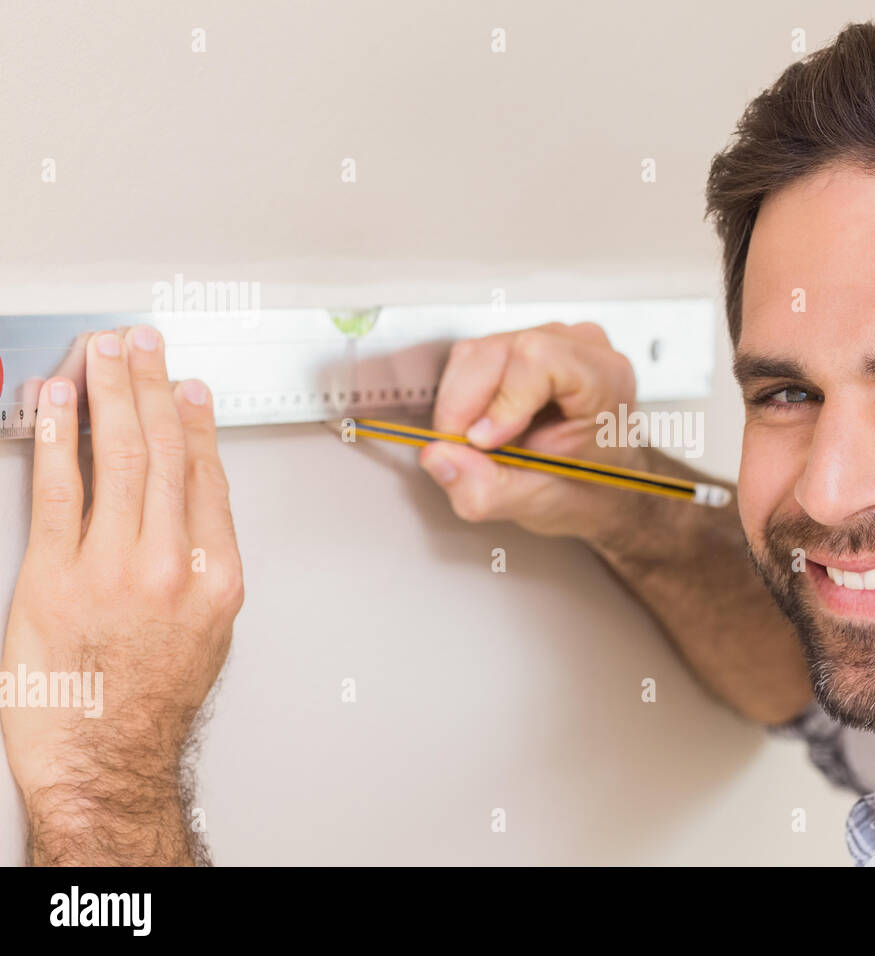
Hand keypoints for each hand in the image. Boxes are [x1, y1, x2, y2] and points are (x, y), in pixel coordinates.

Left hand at [1, 325, 243, 864]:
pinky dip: (59, 436)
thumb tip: (190, 512)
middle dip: (150, 386)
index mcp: (215, 575)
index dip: (193, 420)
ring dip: (110, 393)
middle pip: (162, 453)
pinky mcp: (55, 575)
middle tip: (141, 344)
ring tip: (104, 354)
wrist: (107, 758)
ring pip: (117, 457)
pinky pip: (59, 488)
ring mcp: (113, 566)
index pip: (205, 475)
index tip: (185, 386)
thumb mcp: (209, 630)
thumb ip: (204, 564)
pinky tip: (58, 401)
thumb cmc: (153, 702)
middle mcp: (170, 563)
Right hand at [421, 321, 645, 539]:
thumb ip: (486, 488)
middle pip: (498, 352)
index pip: (538, 358)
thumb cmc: (584, 486)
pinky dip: (463, 396)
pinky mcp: (523, 345)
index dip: (501, 399)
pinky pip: (474, 358)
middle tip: (466, 451)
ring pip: (477, 353)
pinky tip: (485, 425)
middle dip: (465, 406)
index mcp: (604, 378)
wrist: (597, 484)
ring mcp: (550, 339)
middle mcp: (580, 347)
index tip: (482, 442)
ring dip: (461, 403)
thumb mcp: (536, 504)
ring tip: (483, 443)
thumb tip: (439, 457)